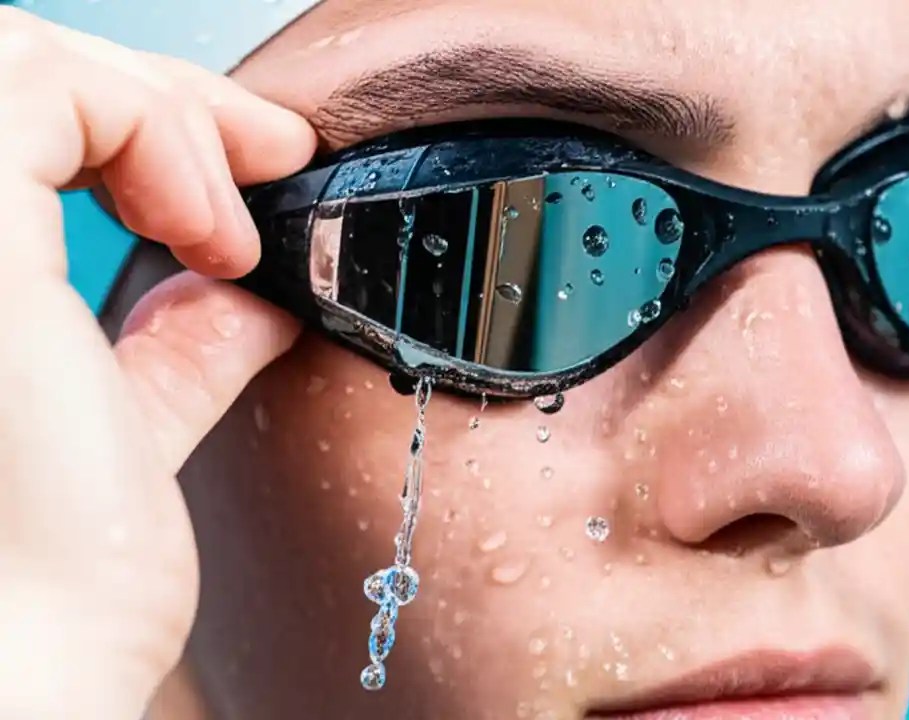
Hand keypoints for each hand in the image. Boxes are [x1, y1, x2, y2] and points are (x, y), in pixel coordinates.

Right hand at [0, 9, 314, 718]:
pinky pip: (37, 90)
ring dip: (155, 108)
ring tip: (239, 217)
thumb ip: (170, 350)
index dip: (134, 116)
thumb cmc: (56, 591)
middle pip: (8, 74)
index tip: (252, 165)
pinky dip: (148, 128)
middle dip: (158, 96)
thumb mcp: (122, 427)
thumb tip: (240, 296)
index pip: (9, 123)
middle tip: (273, 153)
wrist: (32, 672)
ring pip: (11, 60)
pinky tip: (217, 234)